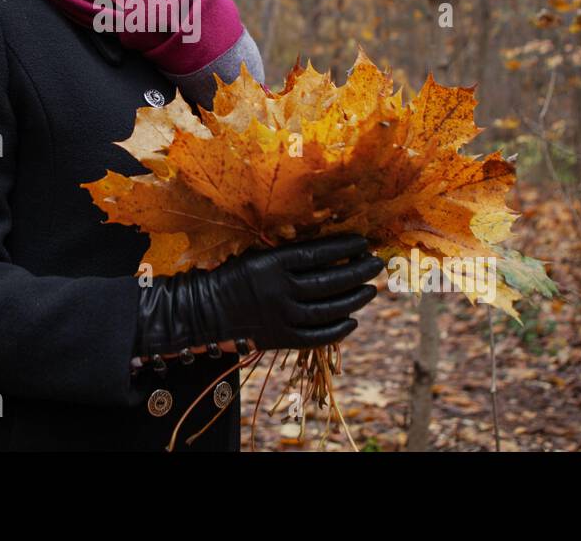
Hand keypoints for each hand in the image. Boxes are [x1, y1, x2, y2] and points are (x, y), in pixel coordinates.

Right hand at [134, 232, 384, 358]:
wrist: (204, 311)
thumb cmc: (233, 276)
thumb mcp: (257, 255)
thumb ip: (288, 254)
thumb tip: (330, 251)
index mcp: (271, 263)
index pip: (317, 254)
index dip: (344, 248)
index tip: (363, 242)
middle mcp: (278, 290)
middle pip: (328, 281)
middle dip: (357, 271)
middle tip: (376, 264)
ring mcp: (280, 317)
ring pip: (327, 309)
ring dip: (353, 299)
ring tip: (370, 290)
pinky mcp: (280, 339)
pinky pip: (316, 336)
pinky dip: (337, 329)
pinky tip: (352, 320)